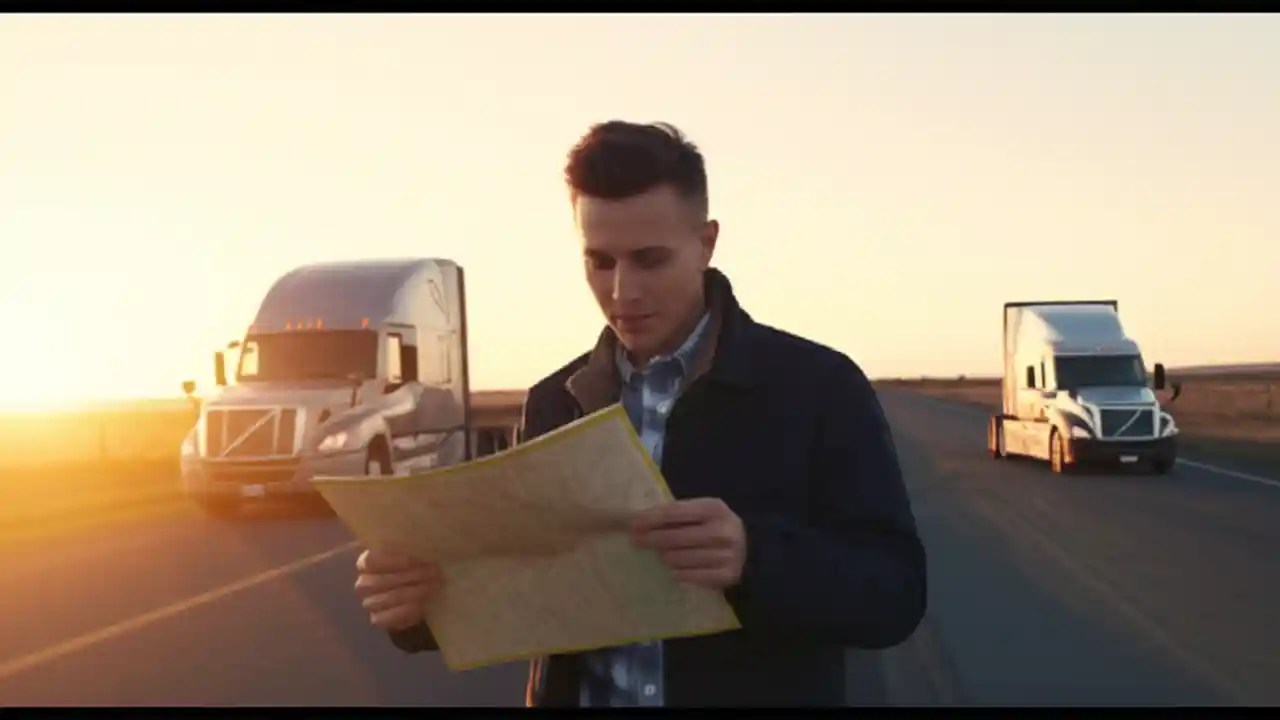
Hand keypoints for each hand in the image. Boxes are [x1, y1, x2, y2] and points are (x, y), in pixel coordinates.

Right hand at [354, 549, 442, 630]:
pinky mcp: (377, 619)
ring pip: (386, 599)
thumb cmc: (415, 567)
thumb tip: (419, 540)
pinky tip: (422, 604)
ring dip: (413, 592)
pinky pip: (386, 618)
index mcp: (367, 562)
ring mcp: (369, 602)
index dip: (393, 561)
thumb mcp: (413, 553)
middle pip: (379, 581)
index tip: (416, 560)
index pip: (371, 561)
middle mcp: (364, 583)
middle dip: (410, 576)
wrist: (421, 593)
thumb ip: (409, 547)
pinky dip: (406, 611)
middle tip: (433, 572)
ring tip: (432, 586)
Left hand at [631, 497, 746, 589]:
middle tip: (636, 541)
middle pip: (675, 538)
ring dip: (665, 557)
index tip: (633, 524)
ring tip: (660, 555)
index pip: (675, 512)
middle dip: (651, 539)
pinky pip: (690, 577)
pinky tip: (674, 570)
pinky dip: (678, 573)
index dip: (652, 518)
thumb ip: (677, 514)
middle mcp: (722, 531)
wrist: (749, 549)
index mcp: (714, 508)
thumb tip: (639, 521)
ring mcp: (726, 555)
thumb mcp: (702, 512)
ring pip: (679, 559)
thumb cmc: (715, 526)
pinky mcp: (726, 575)